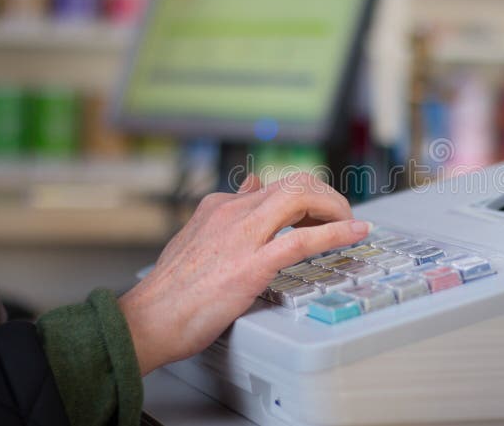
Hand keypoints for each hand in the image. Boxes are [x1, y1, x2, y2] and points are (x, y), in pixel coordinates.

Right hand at [119, 173, 370, 374]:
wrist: (147, 320)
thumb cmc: (170, 289)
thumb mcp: (196, 237)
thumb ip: (226, 211)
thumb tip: (249, 185)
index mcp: (221, 207)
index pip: (277, 185)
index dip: (308, 196)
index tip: (322, 211)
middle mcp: (233, 212)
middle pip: (295, 183)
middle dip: (327, 196)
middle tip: (342, 217)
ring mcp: (242, 235)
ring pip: (302, 198)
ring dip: (335, 208)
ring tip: (351, 223)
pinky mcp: (251, 264)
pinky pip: (303, 239)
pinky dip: (336, 233)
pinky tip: (355, 233)